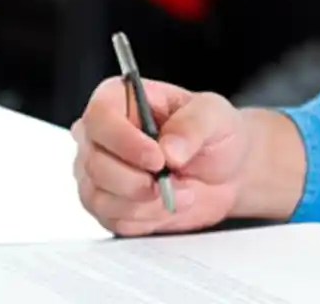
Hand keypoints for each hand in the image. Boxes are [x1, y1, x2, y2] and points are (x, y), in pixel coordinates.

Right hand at [71, 76, 250, 236]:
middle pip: (94, 162)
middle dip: (136, 181)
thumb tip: (168, 149)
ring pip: (99, 196)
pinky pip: (114, 220)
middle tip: (173, 181)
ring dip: (147, 203)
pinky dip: (147, 218)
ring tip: (183, 192)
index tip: (157, 158)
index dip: (123, 140)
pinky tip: (170, 205)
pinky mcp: (108, 205)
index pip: (99, 115)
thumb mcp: (215, 116)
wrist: (225, 172)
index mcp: (121, 99)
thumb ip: (193, 126)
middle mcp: (101, 136)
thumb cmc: (213, 133)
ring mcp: (99, 173)